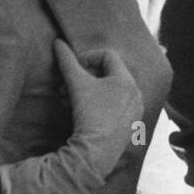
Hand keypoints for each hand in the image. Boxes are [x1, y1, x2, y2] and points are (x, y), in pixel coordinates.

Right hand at [55, 41, 142, 175]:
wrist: (97, 151)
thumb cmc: (90, 114)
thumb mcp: (76, 85)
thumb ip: (67, 61)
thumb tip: (57, 42)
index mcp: (127, 79)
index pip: (108, 55)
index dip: (87, 57)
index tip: (72, 67)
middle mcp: (136, 92)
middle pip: (107, 74)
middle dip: (82, 78)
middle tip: (63, 87)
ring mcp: (135, 110)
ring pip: (108, 92)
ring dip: (86, 93)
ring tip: (65, 101)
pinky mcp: (130, 125)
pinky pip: (114, 108)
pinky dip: (97, 106)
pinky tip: (79, 114)